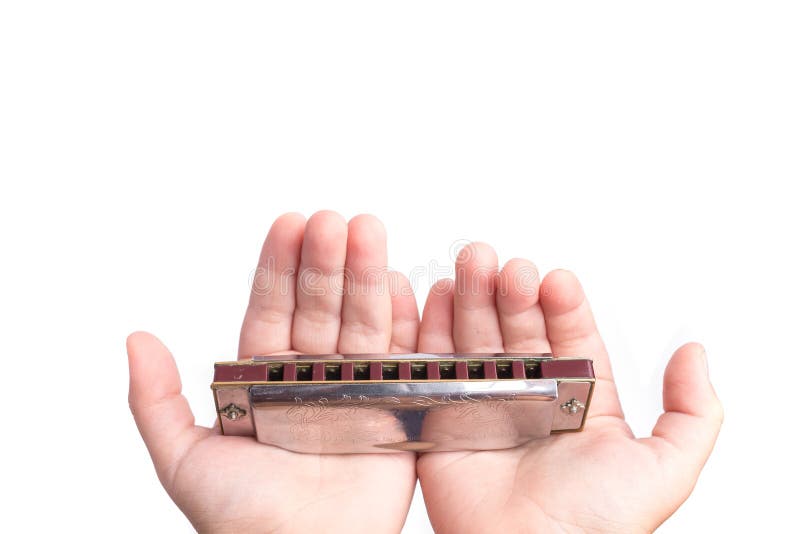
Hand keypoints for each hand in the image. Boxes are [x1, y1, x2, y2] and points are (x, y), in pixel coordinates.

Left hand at [128, 211, 419, 532]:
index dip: (278, 267)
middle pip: (319, 306)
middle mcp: (310, 376)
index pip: (270, 308)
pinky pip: (402, 357)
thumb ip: (155, 399)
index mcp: (263, 379)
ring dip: (366, 276)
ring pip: (360, 321)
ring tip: (367, 232)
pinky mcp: (396, 407)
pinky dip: (405, 322)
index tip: (288, 224)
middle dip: (325, 262)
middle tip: (331, 221)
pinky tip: (401, 282)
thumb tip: (135, 339)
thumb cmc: (241, 522)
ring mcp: (355, 388)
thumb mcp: (183, 459)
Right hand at [415, 243, 722, 533]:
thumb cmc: (596, 524)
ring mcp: (484, 403)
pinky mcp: (442, 416)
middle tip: (511, 268)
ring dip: (472, 295)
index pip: (570, 335)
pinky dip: (432, 329)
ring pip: (477, 336)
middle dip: (513, 291)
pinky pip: (435, 364)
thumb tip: (694, 353)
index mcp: (577, 401)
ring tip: (474, 262)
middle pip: (518, 327)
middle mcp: (529, 397)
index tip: (556, 279)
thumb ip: (693, 411)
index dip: (563, 303)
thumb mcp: (666, 468)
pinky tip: (438, 295)